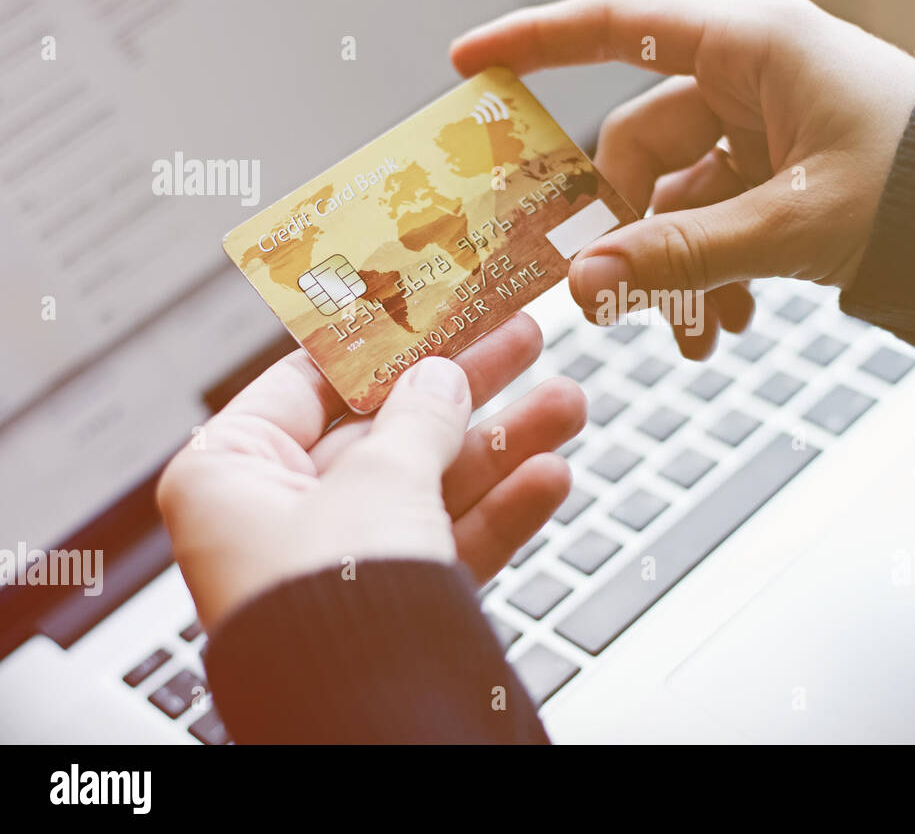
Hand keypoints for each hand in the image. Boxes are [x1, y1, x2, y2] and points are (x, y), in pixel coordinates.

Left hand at [157, 314, 583, 631]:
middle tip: (523, 338)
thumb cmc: (328, 608)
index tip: (441, 303)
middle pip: (389, 427)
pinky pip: (446, 540)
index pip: (312, 379)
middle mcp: (277, 514)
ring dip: (504, 445)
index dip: (385, 338)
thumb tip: (442, 375)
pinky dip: (499, 511)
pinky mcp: (387, 601)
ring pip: (432, 483)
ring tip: (569, 403)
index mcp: (232, 471)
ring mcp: (337, 560)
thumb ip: (419, 416)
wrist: (365, 724)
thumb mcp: (380, 480)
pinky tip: (550, 477)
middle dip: (469, 387)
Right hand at [450, 0, 914, 358]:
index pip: (620, 25)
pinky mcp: (787, 171)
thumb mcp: (794, 223)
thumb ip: (684, 252)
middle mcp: (755, 77)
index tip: (469, 64)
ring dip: (677, 269)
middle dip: (632, 230)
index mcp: (755, 47)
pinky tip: (730, 323)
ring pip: (681, 197)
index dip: (536, 42)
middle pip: (642, 144)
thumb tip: (589, 282)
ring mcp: (770, 127)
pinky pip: (720, 217)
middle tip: (620, 301)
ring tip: (698, 338)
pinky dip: (714, 271)